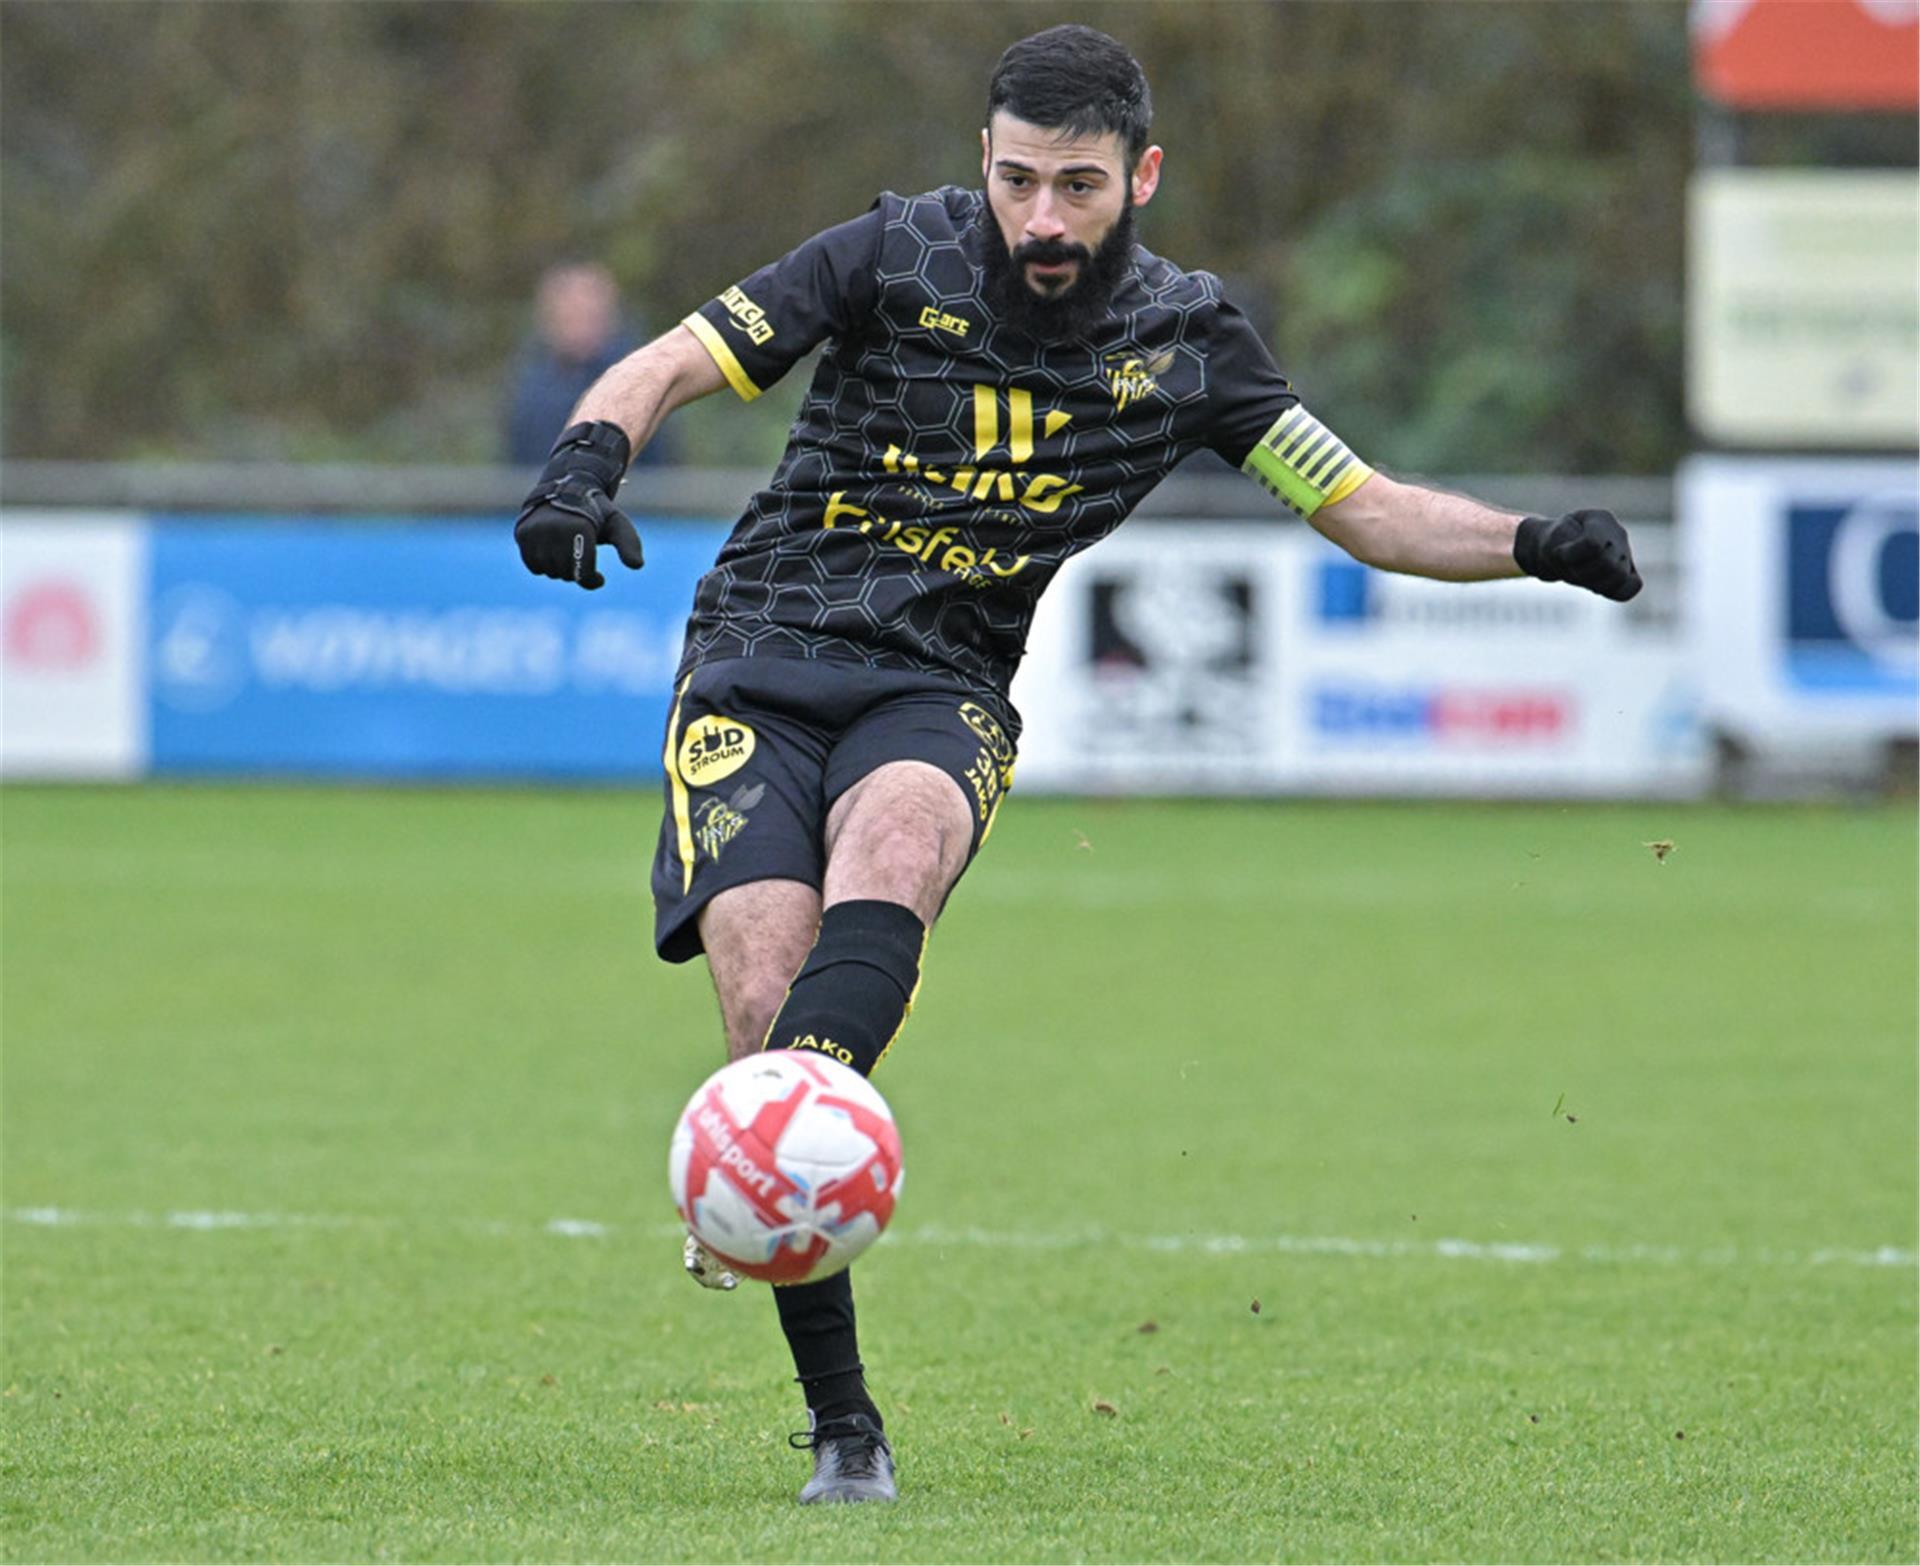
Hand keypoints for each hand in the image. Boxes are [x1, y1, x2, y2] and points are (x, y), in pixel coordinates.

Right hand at [514, 420, 644, 589]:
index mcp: (580, 528)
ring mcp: (535, 530)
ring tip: (568, 554)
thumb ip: (629, 544)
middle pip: (564, 574)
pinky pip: (532, 565)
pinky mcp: (522, 533)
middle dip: (576, 573)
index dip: (592, 580)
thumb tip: (637, 565)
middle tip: (581, 560)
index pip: (583, 573)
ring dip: (559, 569)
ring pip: (547, 571)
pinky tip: (553, 552)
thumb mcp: (618, 524)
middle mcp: (554, 528)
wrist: (567, 486)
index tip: (599, 578)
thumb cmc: (597, 510)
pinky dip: (542, 564)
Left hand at [1513, 510, 1641, 601]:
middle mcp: (1618, 533)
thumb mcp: (1550, 543)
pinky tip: (1596, 586)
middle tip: (1569, 568)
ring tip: (1580, 575)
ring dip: (1593, 582)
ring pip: (1619, 576)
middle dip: (1581, 572)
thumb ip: (1565, 550)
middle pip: (1608, 564)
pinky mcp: (1628, 570)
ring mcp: (1626, 551)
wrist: (1559, 548)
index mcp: (1600, 519)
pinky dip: (1612, 590)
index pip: (1592, 544)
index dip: (1572, 555)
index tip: (1561, 552)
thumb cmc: (1555, 544)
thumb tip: (1593, 552)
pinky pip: (1632, 587)